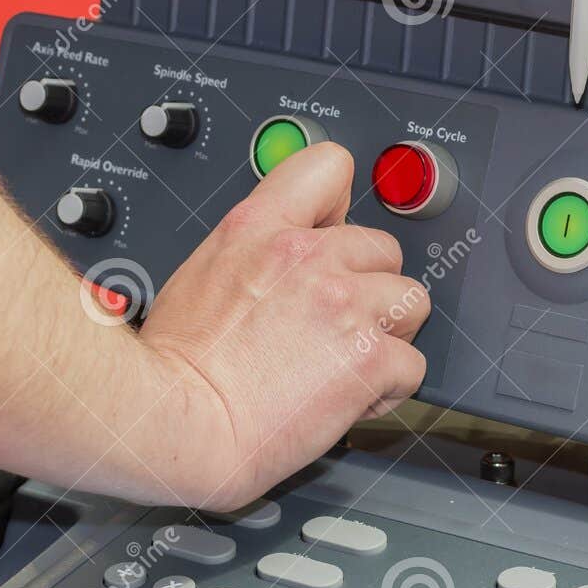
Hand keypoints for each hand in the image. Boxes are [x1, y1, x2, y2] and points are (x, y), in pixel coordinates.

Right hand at [140, 143, 428, 508]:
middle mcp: (311, 257)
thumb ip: (257, 251)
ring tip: (347, 361)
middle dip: (368, 286)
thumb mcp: (204, 271)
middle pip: (385, 248)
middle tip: (335, 325)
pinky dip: (388, 388)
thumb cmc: (178, 365)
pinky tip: (351, 397)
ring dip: (390, 333)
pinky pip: (412, 365)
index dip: (341, 205)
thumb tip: (288, 258)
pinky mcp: (370, 358)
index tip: (336, 234)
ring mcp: (346, 305)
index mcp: (261, 227)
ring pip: (410, 302)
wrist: (176, 419)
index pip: (329, 168)